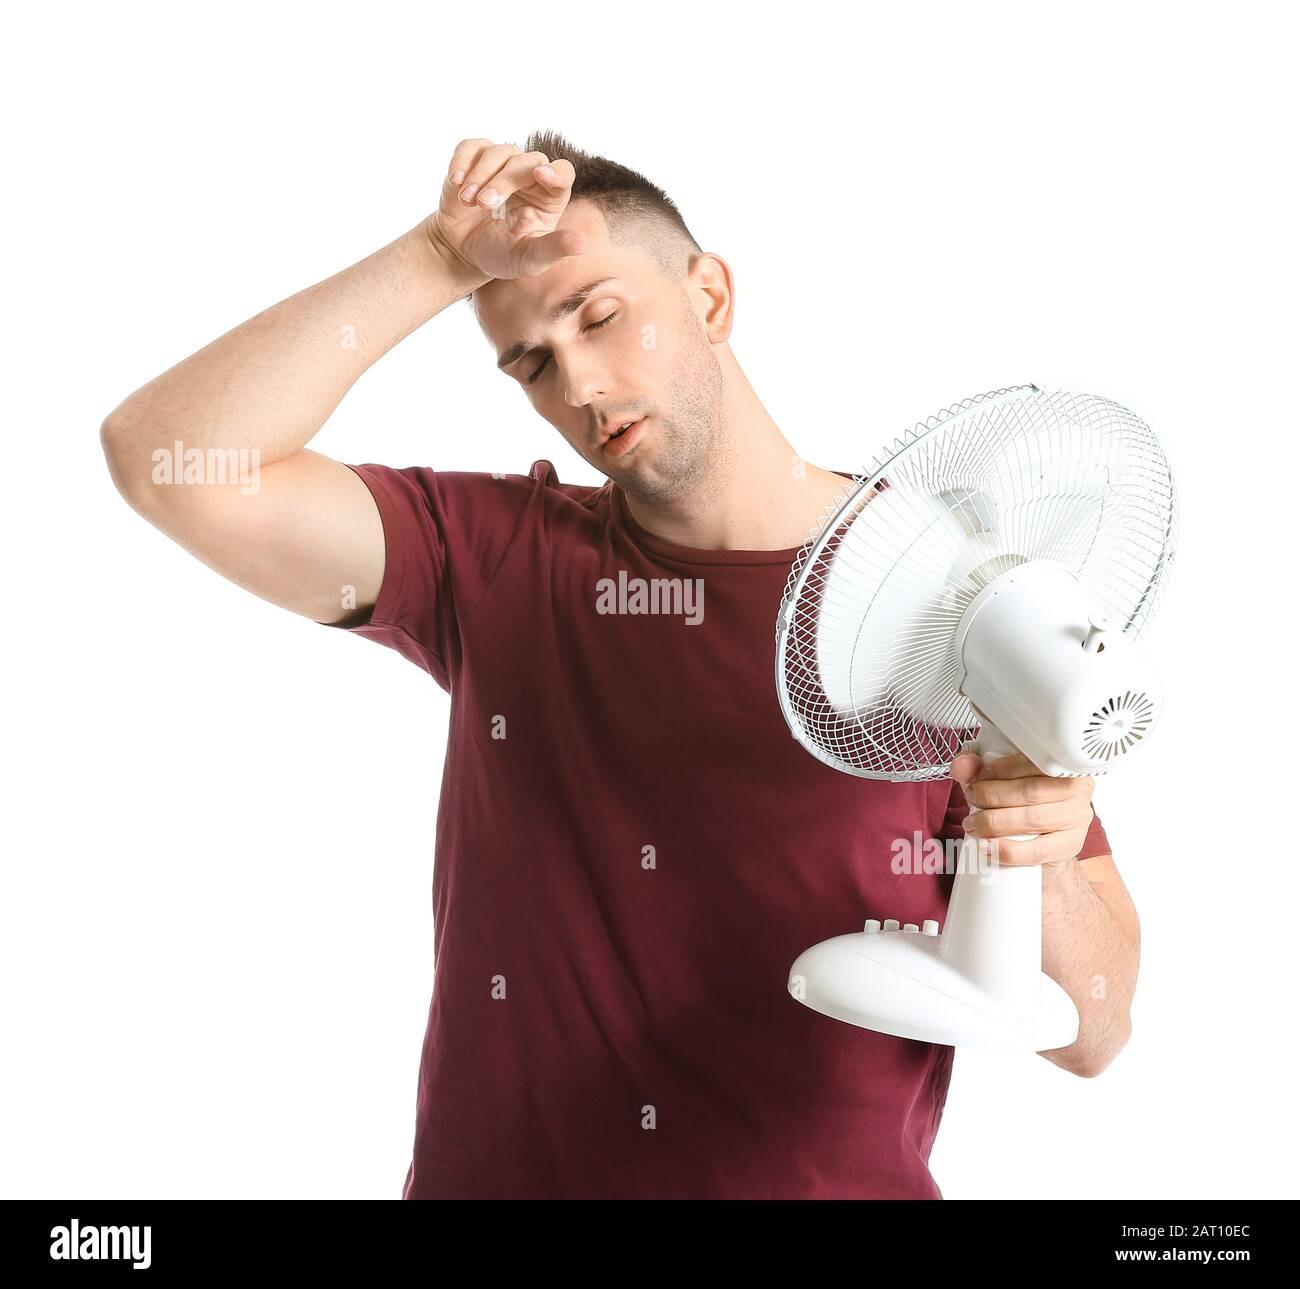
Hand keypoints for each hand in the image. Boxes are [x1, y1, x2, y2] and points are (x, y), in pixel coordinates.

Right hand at [426, 138, 587, 282]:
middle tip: (484, 204)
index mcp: (550, 196)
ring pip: (497, 152)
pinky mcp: (475, 159)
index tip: (541, 175)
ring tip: (469, 203)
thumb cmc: (502, 256)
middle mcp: (530, 174)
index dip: (555, 171)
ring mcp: (502, 163)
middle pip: (525, 161)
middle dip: (503, 181)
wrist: (463, 251)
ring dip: (480, 176)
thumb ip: (554, 249)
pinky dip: (461, 162)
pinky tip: (455, 182)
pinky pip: (470, 148)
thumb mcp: (529, 260)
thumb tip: (582, 244)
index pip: (563, 172)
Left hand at [949, 751, 1094, 870]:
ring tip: (972, 825)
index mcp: (1062, 762)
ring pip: (1033, 819)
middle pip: (1031, 791)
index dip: (1001, 768)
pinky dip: (1009, 850)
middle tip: (971, 800)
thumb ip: (977, 768)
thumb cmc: (1020, 801)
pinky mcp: (1071, 845)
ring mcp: (1078, 817)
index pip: (1033, 760)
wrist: (1042, 840)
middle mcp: (1077, 787)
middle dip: (992, 796)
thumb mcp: (997, 779)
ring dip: (995, 822)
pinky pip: (1039, 850)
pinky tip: (988, 848)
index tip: (977, 777)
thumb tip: (962, 764)